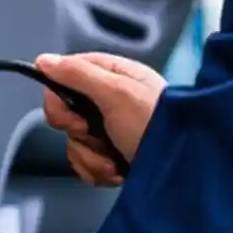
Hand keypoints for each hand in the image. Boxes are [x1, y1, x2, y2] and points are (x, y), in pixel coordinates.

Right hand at [35, 52, 164, 185]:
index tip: (72, 114)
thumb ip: (78, 74)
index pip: (67, 76)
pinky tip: (117, 171)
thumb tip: (45, 60)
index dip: (60, 97)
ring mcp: (113, 130)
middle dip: (78, 133)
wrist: (187, 170)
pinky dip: (98, 171)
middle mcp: (112, 101)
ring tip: (114, 160)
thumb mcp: (117, 93)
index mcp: (114, 76)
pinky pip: (87, 163)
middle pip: (67, 113)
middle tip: (96, 135)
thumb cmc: (160, 125)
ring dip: (91, 157)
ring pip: (75, 143)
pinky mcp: (115, 156)